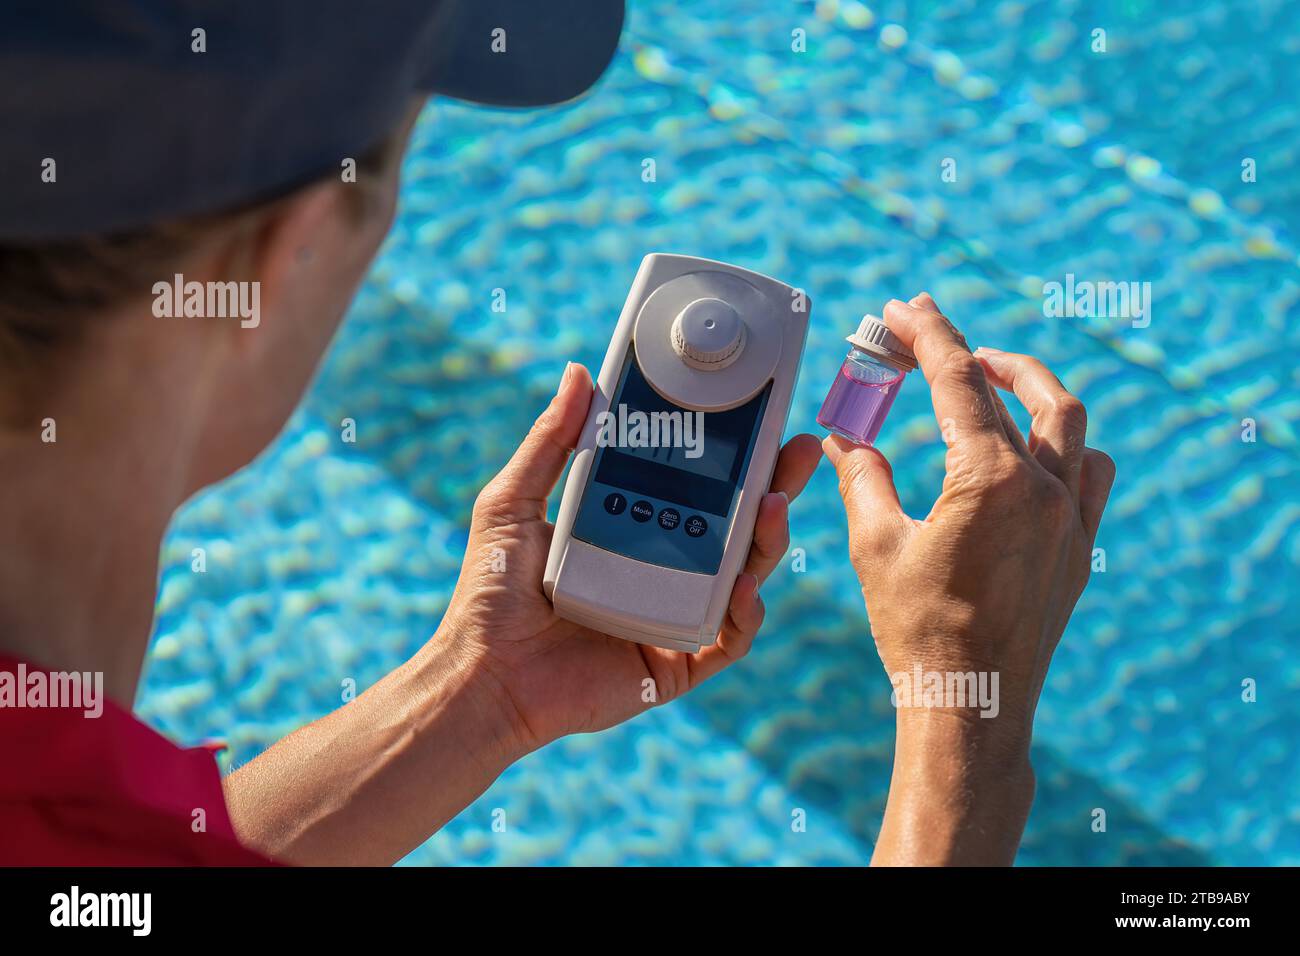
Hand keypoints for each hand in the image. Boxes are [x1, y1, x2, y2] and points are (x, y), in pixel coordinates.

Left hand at [438, 361, 821, 756]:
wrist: (484, 673)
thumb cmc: (491, 591)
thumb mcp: (515, 501)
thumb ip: (550, 440)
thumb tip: (579, 374)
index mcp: (630, 527)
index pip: (693, 485)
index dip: (730, 454)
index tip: (756, 416)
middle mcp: (659, 568)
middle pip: (734, 525)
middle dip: (774, 487)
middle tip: (798, 449)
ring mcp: (672, 615)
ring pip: (743, 575)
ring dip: (768, 541)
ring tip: (775, 505)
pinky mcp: (676, 663)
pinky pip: (728, 639)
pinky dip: (744, 614)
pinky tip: (743, 586)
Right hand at [823, 293, 1114, 864]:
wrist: (970, 703)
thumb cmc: (917, 627)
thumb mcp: (875, 544)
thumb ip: (862, 477)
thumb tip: (843, 439)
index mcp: (988, 478)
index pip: (957, 381)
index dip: (928, 335)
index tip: (905, 307)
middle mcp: (1044, 489)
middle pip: (1032, 390)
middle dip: (988, 357)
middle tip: (945, 348)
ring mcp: (1072, 520)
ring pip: (1074, 428)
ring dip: (1035, 395)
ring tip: (994, 389)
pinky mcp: (1079, 551)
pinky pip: (1092, 477)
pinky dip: (1066, 449)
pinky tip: (1032, 456)